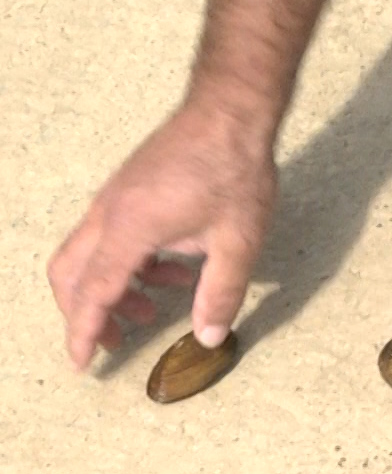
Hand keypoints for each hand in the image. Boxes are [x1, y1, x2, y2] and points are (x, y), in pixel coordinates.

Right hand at [48, 100, 277, 368]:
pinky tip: (172, 268)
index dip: (84, 332)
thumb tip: (209, 336)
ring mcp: (115, 198)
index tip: (80, 362)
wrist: (229, 111)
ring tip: (154, 308)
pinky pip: (109, 236)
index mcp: (129, 229)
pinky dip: (128, 263)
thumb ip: (221, 293)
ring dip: (113, 289)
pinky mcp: (128, 190)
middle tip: (116, 342)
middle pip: (71, 274)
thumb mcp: (238, 241)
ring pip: (88, 255)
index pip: (94, 293)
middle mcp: (109, 213)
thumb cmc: (234, 171)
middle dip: (86, 314)